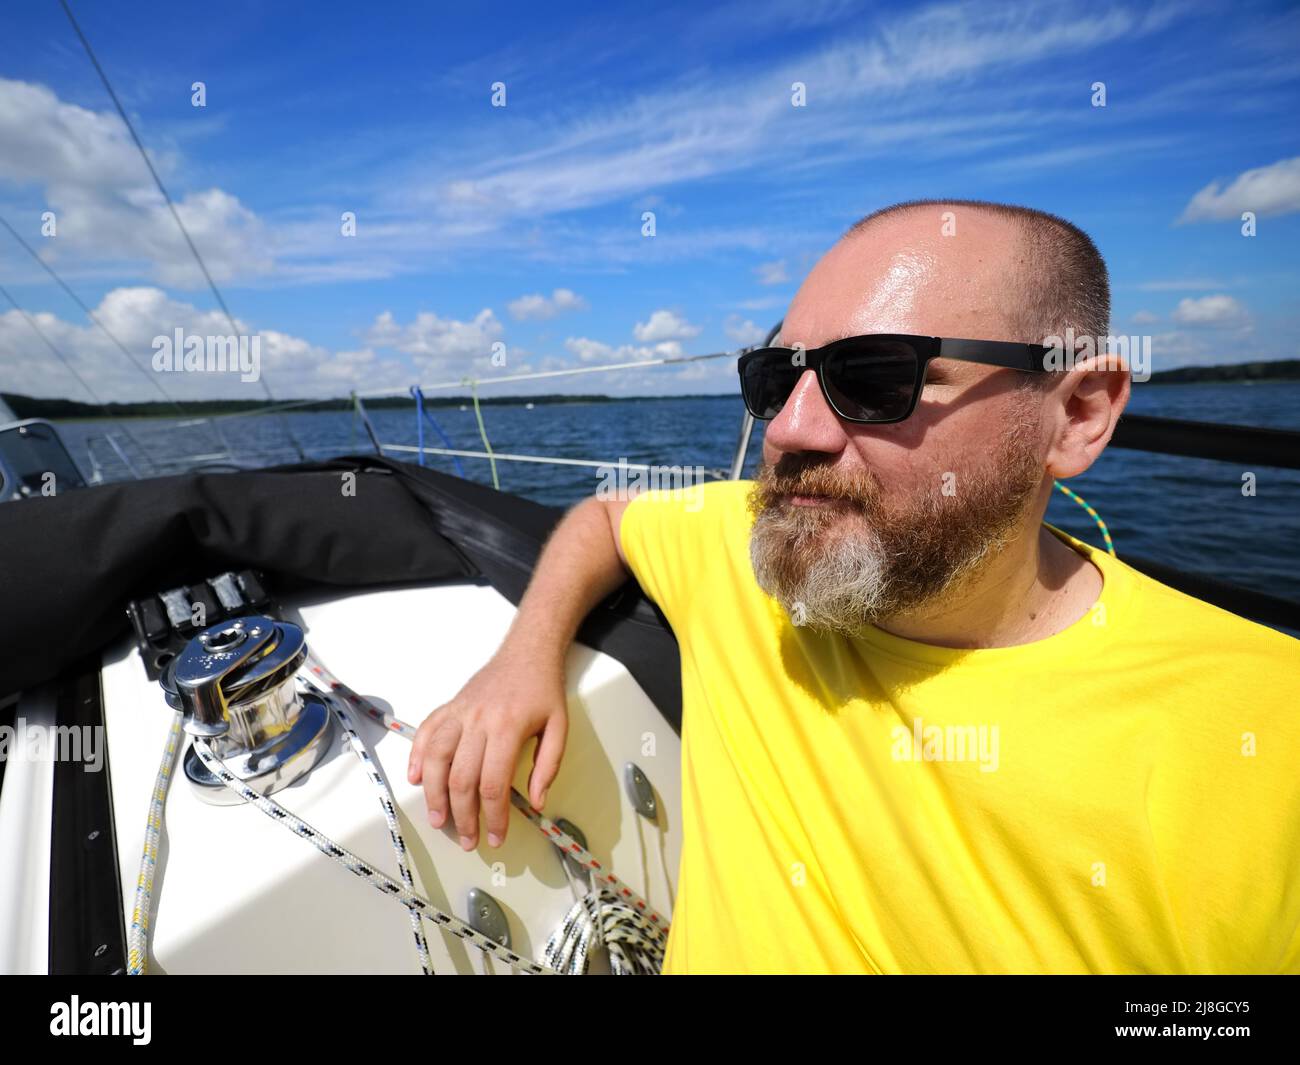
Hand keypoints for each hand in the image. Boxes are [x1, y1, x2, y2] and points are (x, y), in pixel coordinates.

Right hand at [407, 646, 568, 850]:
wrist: (527, 653)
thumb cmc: (543, 691)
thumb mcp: (559, 727)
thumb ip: (548, 766)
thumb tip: (536, 802)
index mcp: (508, 728)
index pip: (494, 784)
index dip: (493, 817)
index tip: (495, 837)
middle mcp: (478, 721)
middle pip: (462, 778)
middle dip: (463, 816)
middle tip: (467, 839)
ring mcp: (459, 712)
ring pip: (436, 758)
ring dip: (434, 794)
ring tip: (438, 819)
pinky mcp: (449, 706)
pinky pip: (426, 733)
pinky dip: (416, 757)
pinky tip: (415, 780)